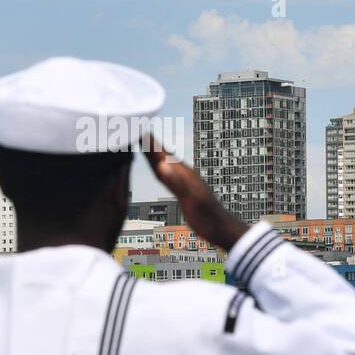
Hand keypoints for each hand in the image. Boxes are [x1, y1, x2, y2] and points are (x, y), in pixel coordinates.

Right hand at [142, 135, 248, 251]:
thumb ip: (177, 182)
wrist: (220, 227)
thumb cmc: (208, 216)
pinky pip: (166, 174)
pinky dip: (158, 167)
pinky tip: (157, 166)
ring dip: (152, 152)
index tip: (135, 127)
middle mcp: (182, 173)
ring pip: (163, 162)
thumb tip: (162, 166)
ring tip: (142, 141)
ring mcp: (183, 180)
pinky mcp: (183, 189)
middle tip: (133, 127)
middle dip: (147, 141)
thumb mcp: (191, 200)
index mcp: (182, 173)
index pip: (160, 153)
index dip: (147, 141)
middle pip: (160, 153)